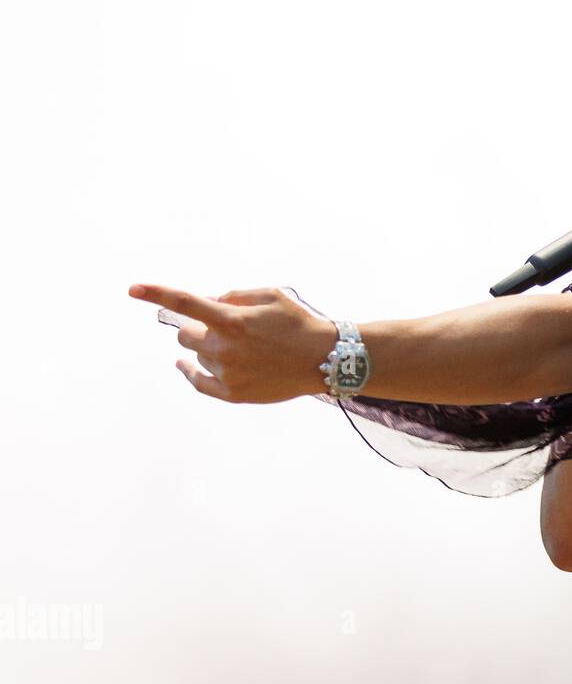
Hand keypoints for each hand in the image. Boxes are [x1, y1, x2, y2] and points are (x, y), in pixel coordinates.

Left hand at [128, 284, 337, 403]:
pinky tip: (184, 366)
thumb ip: (233, 296)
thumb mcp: (270, 296)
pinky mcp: (234, 394)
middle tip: (224, 329)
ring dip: (209, 349)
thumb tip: (209, 304)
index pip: (186, 303)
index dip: (156, 293)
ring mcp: (228, 374)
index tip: (132, 288)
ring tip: (242, 350)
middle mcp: (225, 349)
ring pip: (197, 356)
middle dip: (198, 328)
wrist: (327, 360)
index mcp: (233, 321)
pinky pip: (199, 382)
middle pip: (187, 335)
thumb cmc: (299, 324)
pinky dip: (190, 372)